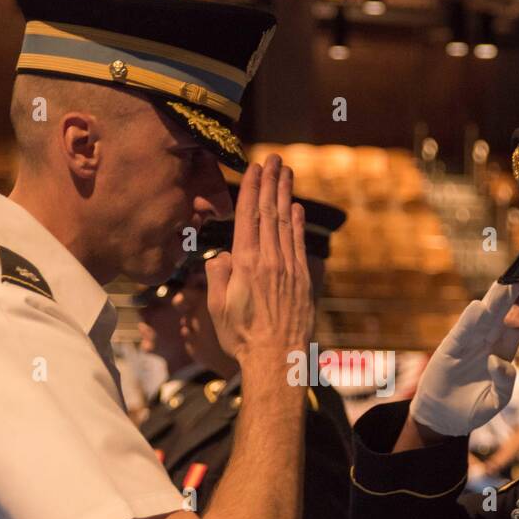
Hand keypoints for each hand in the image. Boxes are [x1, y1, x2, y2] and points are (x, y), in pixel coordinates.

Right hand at [205, 155, 312, 367]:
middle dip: (272, 183)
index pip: (248, 216)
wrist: (277, 359)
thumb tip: (222, 255)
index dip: (252, 189)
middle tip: (275, 158)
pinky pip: (299, 244)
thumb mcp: (216, 308)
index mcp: (245, 264)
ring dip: (286, 195)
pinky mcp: (302, 280)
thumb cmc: (242, 337)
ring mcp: (289, 269)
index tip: (255, 167)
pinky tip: (297, 208)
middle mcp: (269, 260)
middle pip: (270, 212)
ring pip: (286, 224)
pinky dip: (298, 223)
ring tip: (287, 173)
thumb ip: (217, 276)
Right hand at [409, 282, 518, 436]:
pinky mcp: (450, 350)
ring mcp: (467, 343)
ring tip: (506, 284)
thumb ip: (504, 383)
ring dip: (494, 301)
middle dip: (515, 295)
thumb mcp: (495, 400)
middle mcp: (486, 341)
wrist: (444, 417)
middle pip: (503, 313)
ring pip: (484, 317)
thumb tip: (500, 362)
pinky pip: (461, 333)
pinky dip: (468, 321)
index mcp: (503, 350)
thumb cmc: (473, 407)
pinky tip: (478, 308)